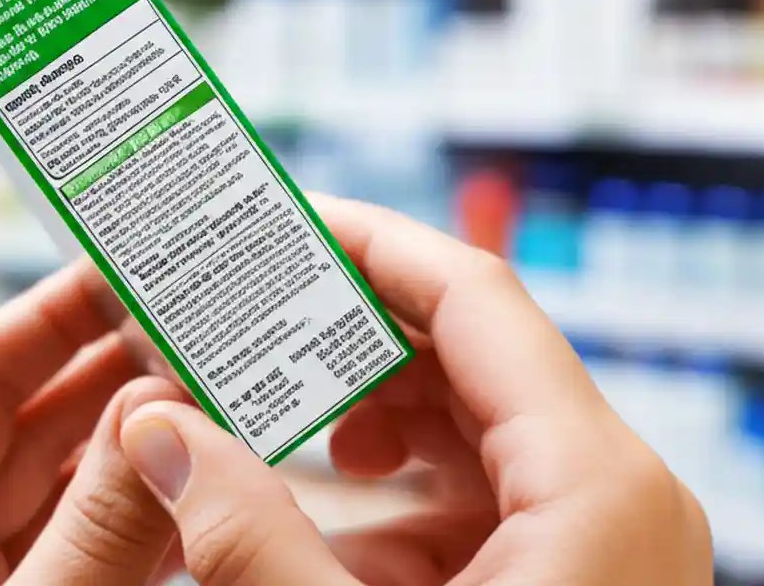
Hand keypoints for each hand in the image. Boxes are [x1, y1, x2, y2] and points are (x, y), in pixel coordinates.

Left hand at [0, 260, 187, 584]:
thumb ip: (99, 523)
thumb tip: (163, 409)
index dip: (50, 316)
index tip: (126, 271)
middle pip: (29, 426)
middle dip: (118, 378)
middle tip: (197, 332)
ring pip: (67, 489)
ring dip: (144, 452)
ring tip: (219, 404)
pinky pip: (84, 549)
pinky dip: (142, 524)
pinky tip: (200, 501)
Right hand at [117, 195, 713, 585]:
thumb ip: (245, 533)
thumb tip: (153, 425)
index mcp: (597, 486)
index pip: (477, 301)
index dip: (372, 244)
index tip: (283, 216)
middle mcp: (610, 499)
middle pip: (467, 361)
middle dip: (345, 333)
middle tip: (243, 307)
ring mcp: (589, 547)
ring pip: (464, 435)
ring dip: (357, 418)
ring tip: (263, 405)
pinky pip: (468, 510)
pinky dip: (386, 500)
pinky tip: (316, 510)